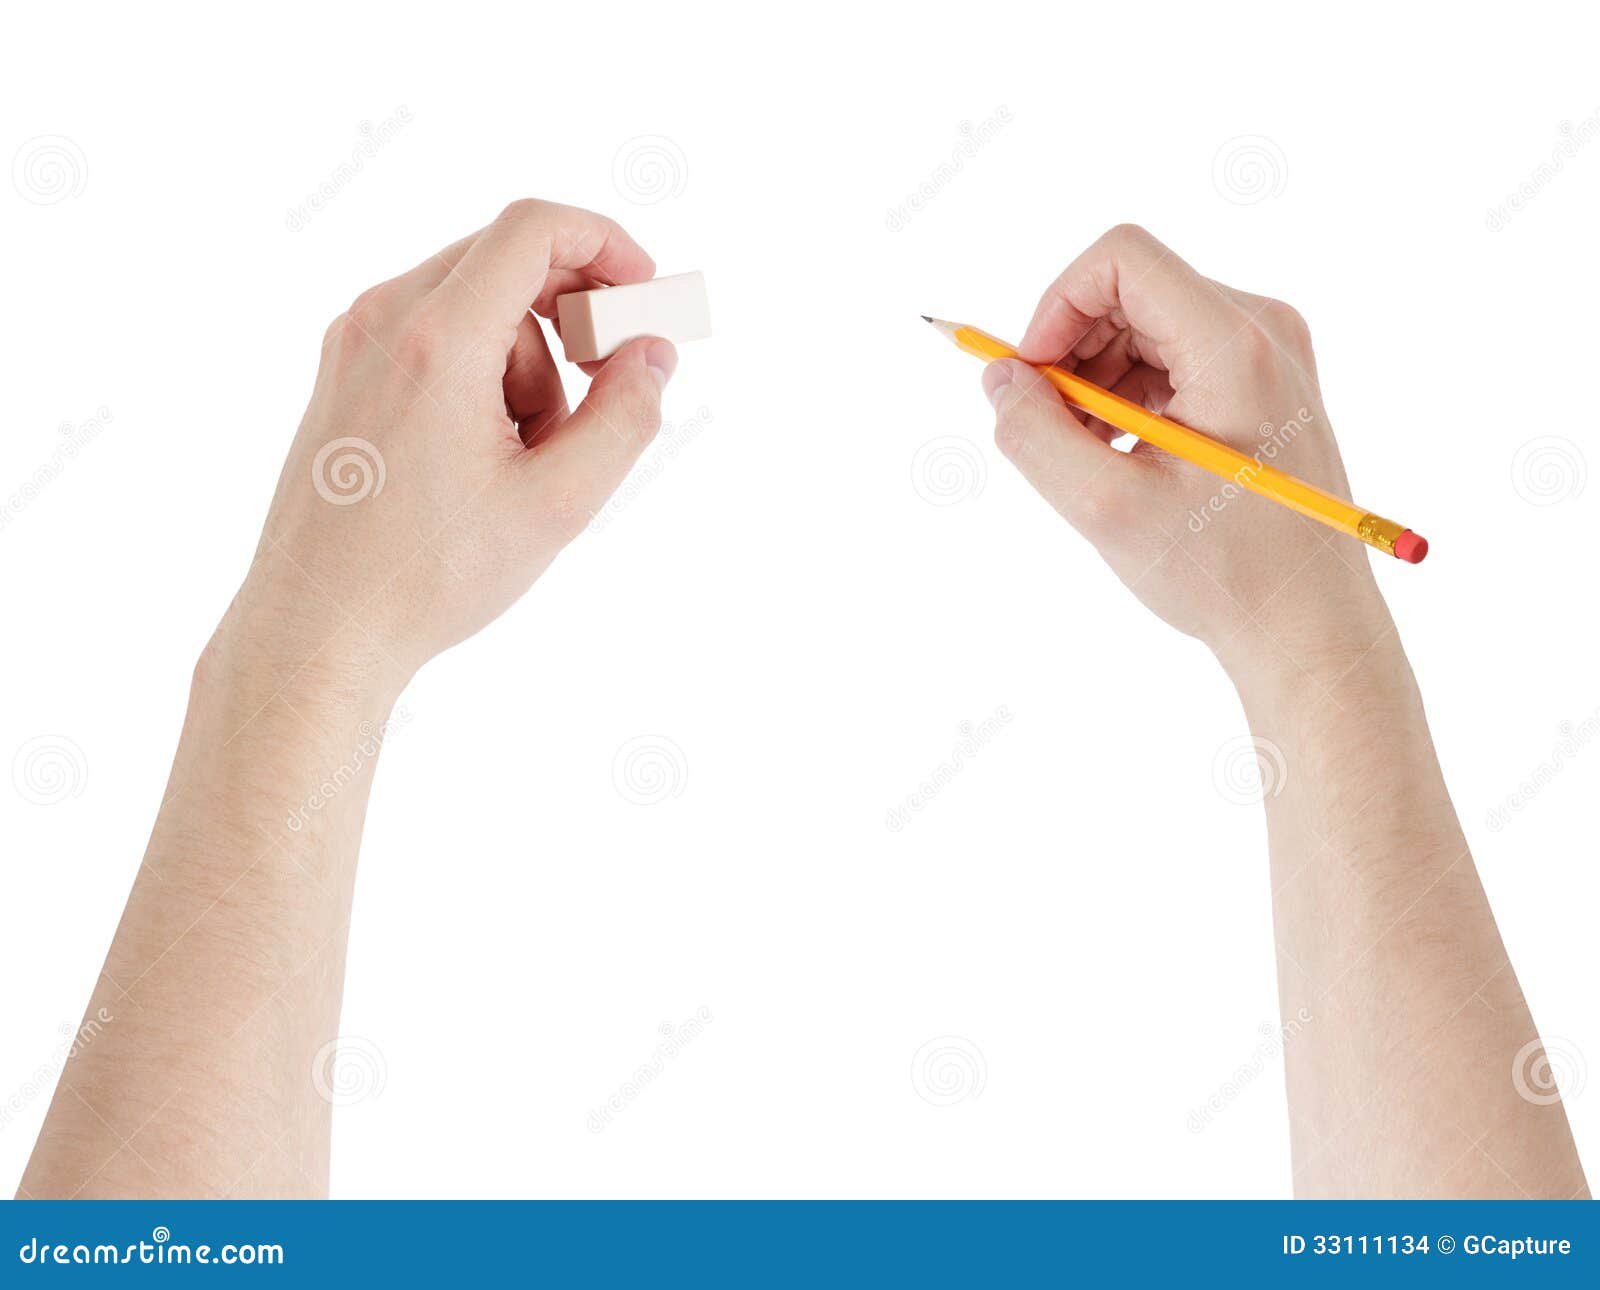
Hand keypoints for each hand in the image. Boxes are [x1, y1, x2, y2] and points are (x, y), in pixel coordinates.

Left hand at [216, 199, 676, 697]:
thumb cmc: (429, 574)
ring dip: (527, 360)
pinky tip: (488, 453)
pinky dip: (483, 372)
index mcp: (437, 340)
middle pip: (507, 262)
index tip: (644, 293)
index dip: (605, 244)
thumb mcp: (557, 504)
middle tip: (607, 385)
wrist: (318, 627)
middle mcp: (383, 320)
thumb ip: (624, 418)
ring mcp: (354, 343)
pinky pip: (435, 335)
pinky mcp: (344, 372)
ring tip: (527, 457)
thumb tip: (652, 354)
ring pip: (474, 303)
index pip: (534, 229)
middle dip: (572, 316)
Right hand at [987, 224, 1392, 680]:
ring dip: (1094, 382)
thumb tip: (999, 379)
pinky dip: (1127, 400)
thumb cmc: (1226, 574)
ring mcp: (1267, 356)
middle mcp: (1260, 330)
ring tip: (1085, 458)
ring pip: (1144, 326)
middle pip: (1129, 291)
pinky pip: (1171, 359)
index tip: (1030, 378)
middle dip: (1070, 352)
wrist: (1309, 627)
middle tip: (1047, 430)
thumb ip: (1037, 436)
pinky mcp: (1262, 385)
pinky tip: (1121, 463)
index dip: (1056, 307)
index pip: (1120, 260)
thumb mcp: (1109, 510)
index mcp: (1234, 345)